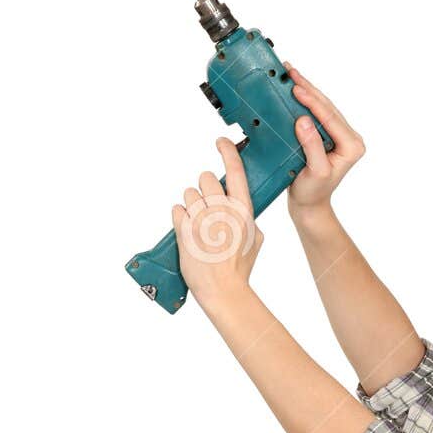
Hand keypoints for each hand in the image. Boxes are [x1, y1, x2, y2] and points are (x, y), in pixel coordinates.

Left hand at [172, 136, 261, 305]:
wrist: (223, 290)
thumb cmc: (239, 268)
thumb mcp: (255, 239)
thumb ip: (247, 217)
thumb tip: (239, 203)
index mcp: (243, 211)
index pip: (235, 171)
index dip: (228, 152)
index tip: (220, 142)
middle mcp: (222, 211)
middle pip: (206, 178)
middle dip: (204, 189)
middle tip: (206, 205)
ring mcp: (202, 220)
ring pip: (189, 194)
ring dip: (191, 204)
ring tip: (198, 224)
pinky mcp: (184, 230)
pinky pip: (176, 209)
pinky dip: (180, 217)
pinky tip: (189, 230)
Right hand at [284, 62, 365, 219]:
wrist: (309, 205)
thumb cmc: (313, 193)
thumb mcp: (315, 171)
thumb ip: (312, 146)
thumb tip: (304, 120)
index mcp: (352, 146)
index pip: (330, 117)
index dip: (312, 101)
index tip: (296, 89)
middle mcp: (348, 137)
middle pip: (327, 106)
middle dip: (308, 88)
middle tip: (290, 71)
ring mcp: (338, 135)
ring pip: (321, 106)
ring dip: (306, 89)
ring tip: (290, 73)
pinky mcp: (326, 135)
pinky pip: (316, 112)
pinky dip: (303, 99)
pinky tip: (294, 87)